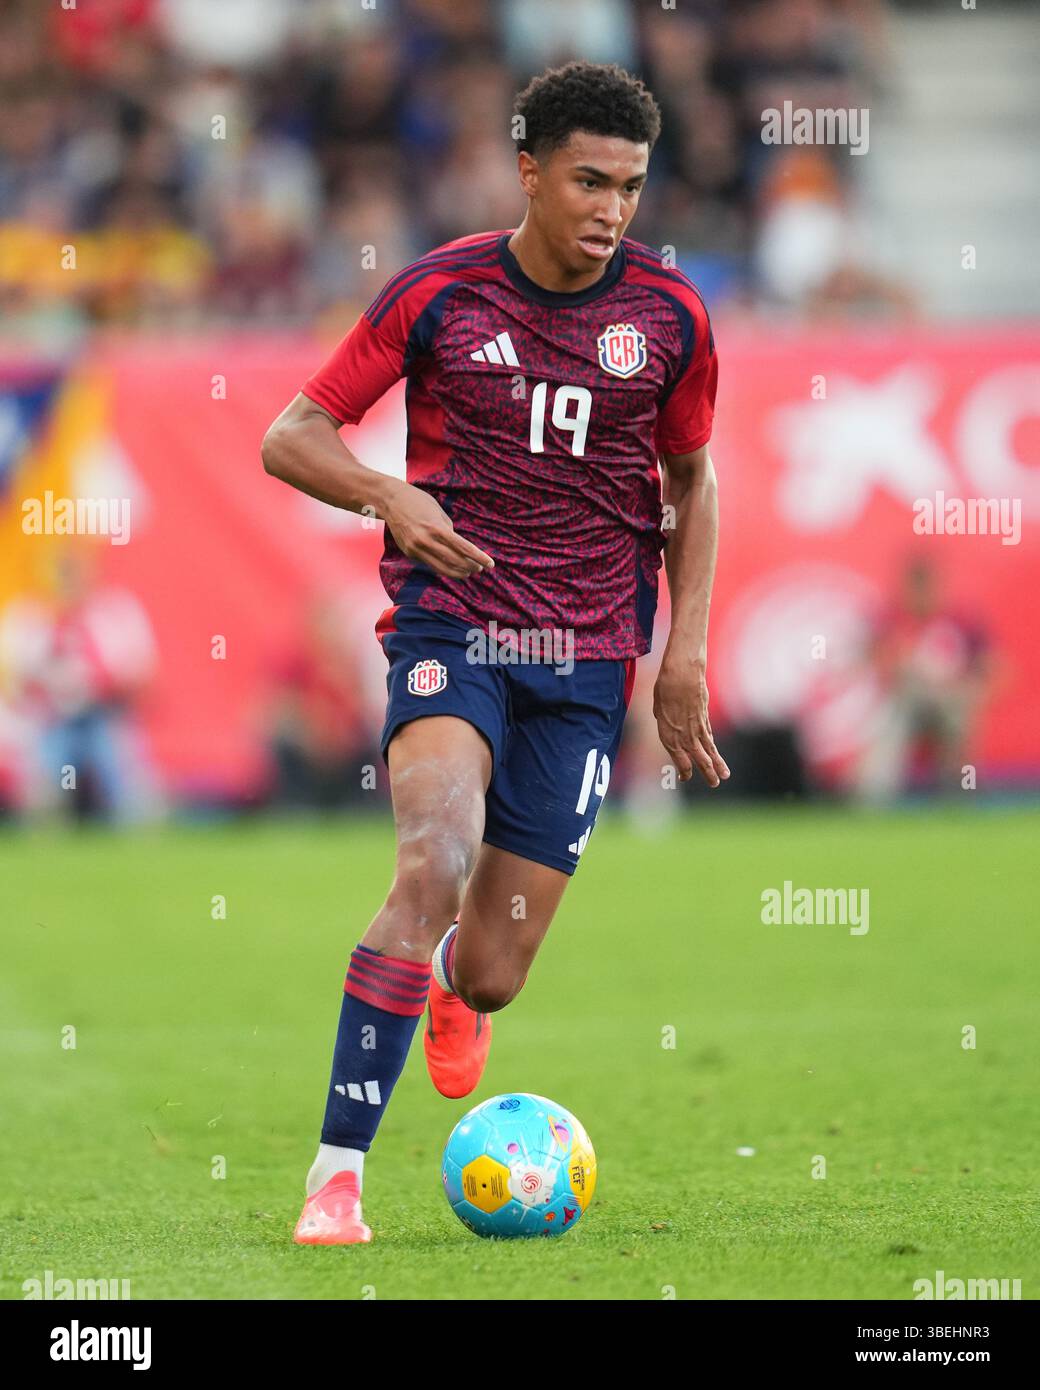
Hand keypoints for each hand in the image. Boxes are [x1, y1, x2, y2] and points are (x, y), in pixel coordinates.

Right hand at [384, 483, 493, 579]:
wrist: (389, 500)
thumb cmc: (417, 500)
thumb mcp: (438, 511)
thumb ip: (448, 530)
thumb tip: (457, 546)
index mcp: (436, 528)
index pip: (463, 548)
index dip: (479, 557)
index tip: (491, 564)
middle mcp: (426, 541)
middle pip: (454, 561)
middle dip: (470, 566)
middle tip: (480, 568)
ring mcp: (416, 549)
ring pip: (442, 568)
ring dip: (458, 572)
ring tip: (468, 572)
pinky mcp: (409, 553)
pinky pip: (430, 563)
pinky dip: (443, 567)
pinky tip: (452, 568)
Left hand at [653, 652, 729, 787]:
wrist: (683, 671)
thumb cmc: (665, 687)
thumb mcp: (658, 707)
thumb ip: (665, 720)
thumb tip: (668, 723)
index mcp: (669, 734)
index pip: (679, 758)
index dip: (683, 770)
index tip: (684, 777)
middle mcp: (685, 734)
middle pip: (698, 758)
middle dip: (706, 773)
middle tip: (714, 784)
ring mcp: (697, 726)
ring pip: (708, 749)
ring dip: (717, 764)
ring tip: (724, 776)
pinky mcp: (705, 717)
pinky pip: (710, 736)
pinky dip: (714, 747)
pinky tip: (717, 754)